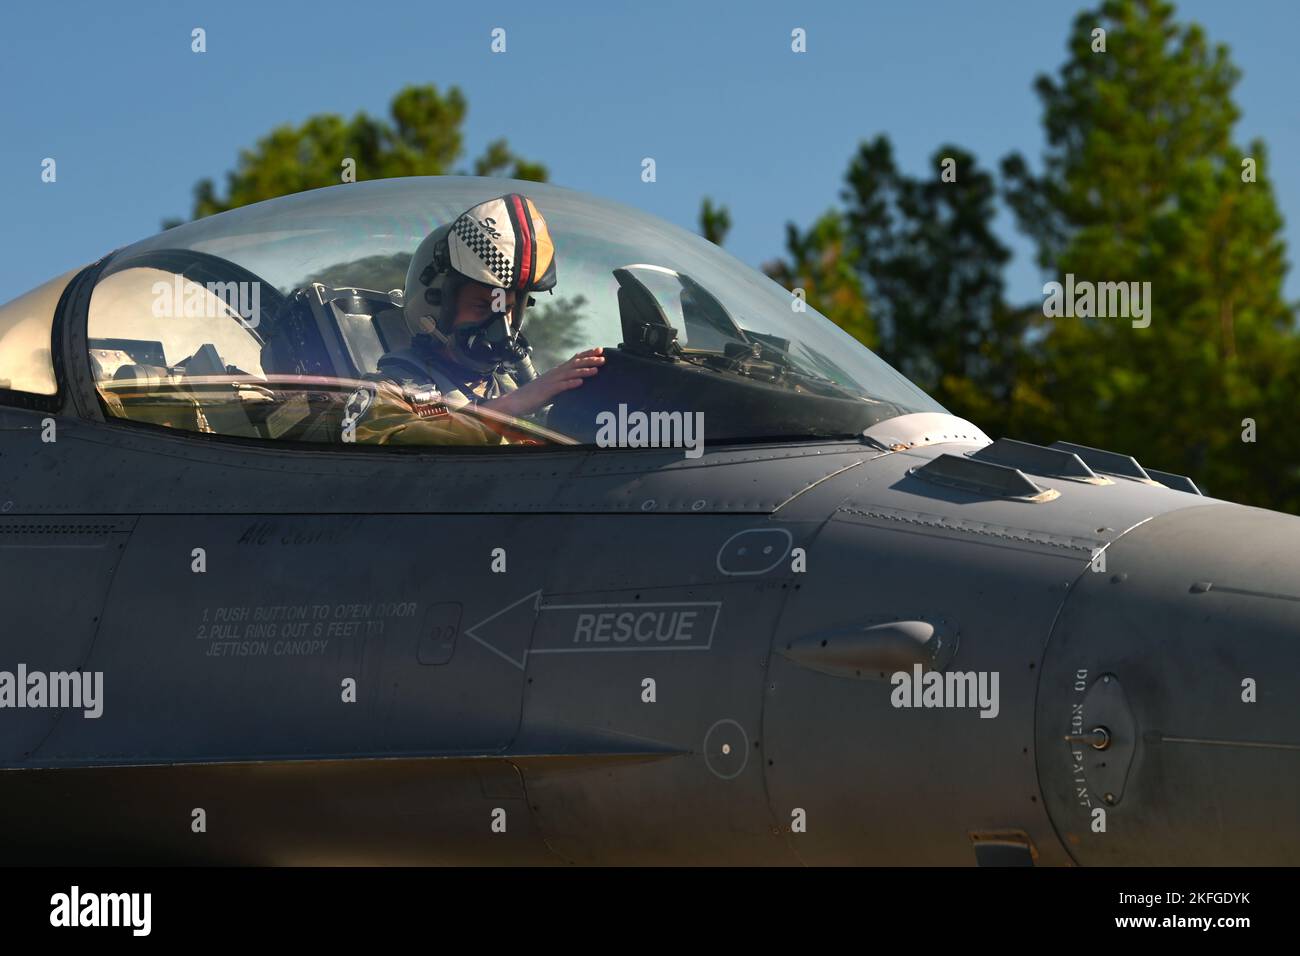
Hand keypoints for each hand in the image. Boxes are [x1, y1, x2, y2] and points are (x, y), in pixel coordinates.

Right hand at [485, 348, 604, 417]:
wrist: (517, 401)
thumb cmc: (535, 395)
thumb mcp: (553, 387)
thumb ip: (564, 383)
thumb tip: (577, 382)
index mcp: (557, 372)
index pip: (574, 359)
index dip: (587, 354)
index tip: (599, 350)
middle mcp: (555, 373)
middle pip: (575, 364)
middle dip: (590, 359)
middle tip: (603, 357)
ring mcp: (552, 381)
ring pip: (570, 373)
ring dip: (584, 371)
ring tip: (596, 369)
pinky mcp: (548, 391)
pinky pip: (561, 386)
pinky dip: (571, 383)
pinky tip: (580, 382)